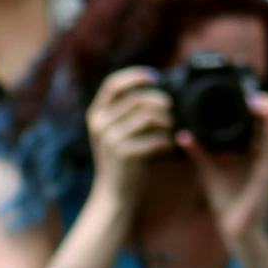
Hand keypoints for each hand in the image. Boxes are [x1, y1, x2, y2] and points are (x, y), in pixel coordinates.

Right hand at [82, 65, 176, 197]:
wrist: (114, 192)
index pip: (112, 84)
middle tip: (172, 108)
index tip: (155, 76)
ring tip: (170, 128)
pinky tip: (167, 147)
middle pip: (138, 98)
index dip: (135, 76)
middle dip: (161, 101)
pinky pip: (156, 138)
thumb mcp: (114, 130)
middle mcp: (100, 124)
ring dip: (167, 121)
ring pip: (150, 116)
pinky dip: (167, 141)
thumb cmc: (121, 157)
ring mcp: (111, 139)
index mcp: (96, 114)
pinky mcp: (124, 154)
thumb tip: (154, 84)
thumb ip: (124, 110)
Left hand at [204, 96, 267, 253]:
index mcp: (258, 152)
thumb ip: (199, 151)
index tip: (248, 94)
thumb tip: (182, 135)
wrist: (234, 229)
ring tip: (260, 102)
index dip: (264, 105)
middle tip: (254, 96)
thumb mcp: (209, 169)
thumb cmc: (226, 200)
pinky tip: (265, 117)